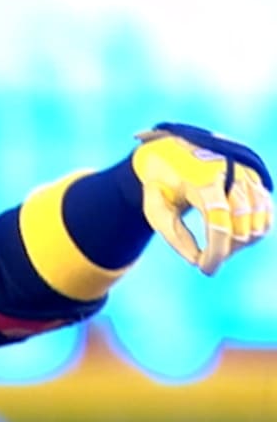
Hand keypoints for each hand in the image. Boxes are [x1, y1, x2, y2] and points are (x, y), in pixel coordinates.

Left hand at [132, 122, 272, 274]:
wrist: (172, 151)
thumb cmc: (161, 184)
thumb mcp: (155, 208)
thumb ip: (174, 235)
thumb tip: (197, 261)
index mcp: (201, 180)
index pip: (219, 221)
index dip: (216, 251)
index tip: (205, 270)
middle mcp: (230, 175)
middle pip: (241, 226)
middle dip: (225, 250)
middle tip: (205, 259)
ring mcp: (246, 176)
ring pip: (258, 222)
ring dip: (240, 244)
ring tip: (216, 248)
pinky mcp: (256, 181)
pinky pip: (265, 214)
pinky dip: (253, 232)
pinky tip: (233, 239)